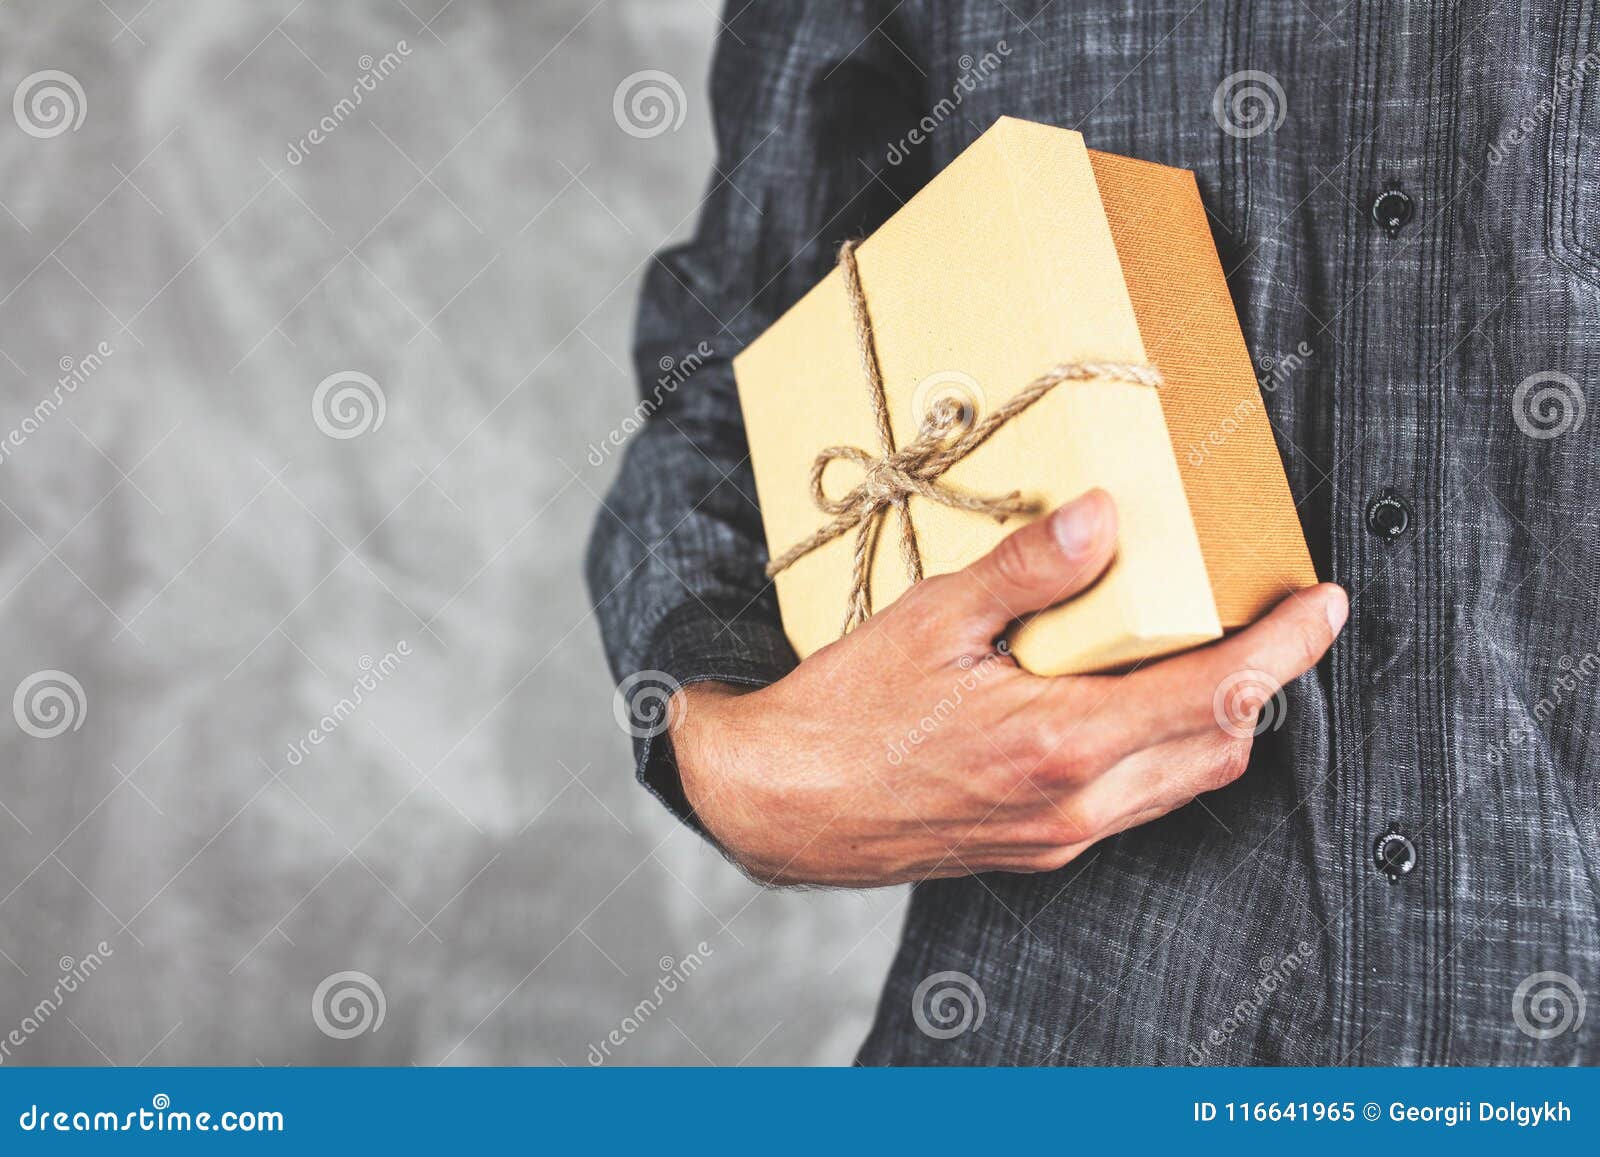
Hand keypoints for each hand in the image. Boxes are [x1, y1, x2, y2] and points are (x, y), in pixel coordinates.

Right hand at [668, 490, 1346, 886]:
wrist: (781, 805)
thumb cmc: (844, 713)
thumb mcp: (931, 619)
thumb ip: (1027, 571)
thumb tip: (1104, 520)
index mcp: (1061, 741)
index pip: (1217, 693)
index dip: (1285, 648)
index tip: (1324, 605)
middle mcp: (1075, 803)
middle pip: (1219, 746)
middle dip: (1263, 684)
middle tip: (1269, 622)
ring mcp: (1058, 835)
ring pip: (1181, 782)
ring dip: (1214, 722)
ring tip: (1205, 658)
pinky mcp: (1035, 848)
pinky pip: (1131, 801)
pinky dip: (1157, 750)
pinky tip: (1121, 706)